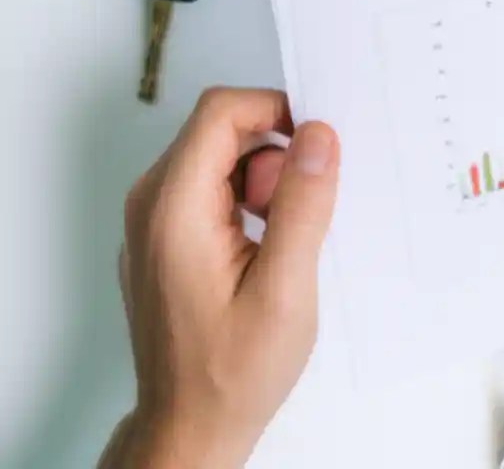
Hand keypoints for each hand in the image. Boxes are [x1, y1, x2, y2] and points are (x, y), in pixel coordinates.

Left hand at [98, 89, 339, 468]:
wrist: (190, 426)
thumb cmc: (232, 371)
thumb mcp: (285, 289)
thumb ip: (302, 205)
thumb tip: (319, 136)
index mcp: (174, 208)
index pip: (221, 111)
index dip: (277, 111)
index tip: (318, 145)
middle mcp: (151, 204)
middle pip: (220, 132)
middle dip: (274, 158)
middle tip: (298, 217)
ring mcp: (153, 221)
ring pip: (219, 162)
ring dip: (263, 185)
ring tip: (281, 246)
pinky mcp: (164, 238)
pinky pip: (211, 192)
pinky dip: (247, 206)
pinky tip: (265, 256)